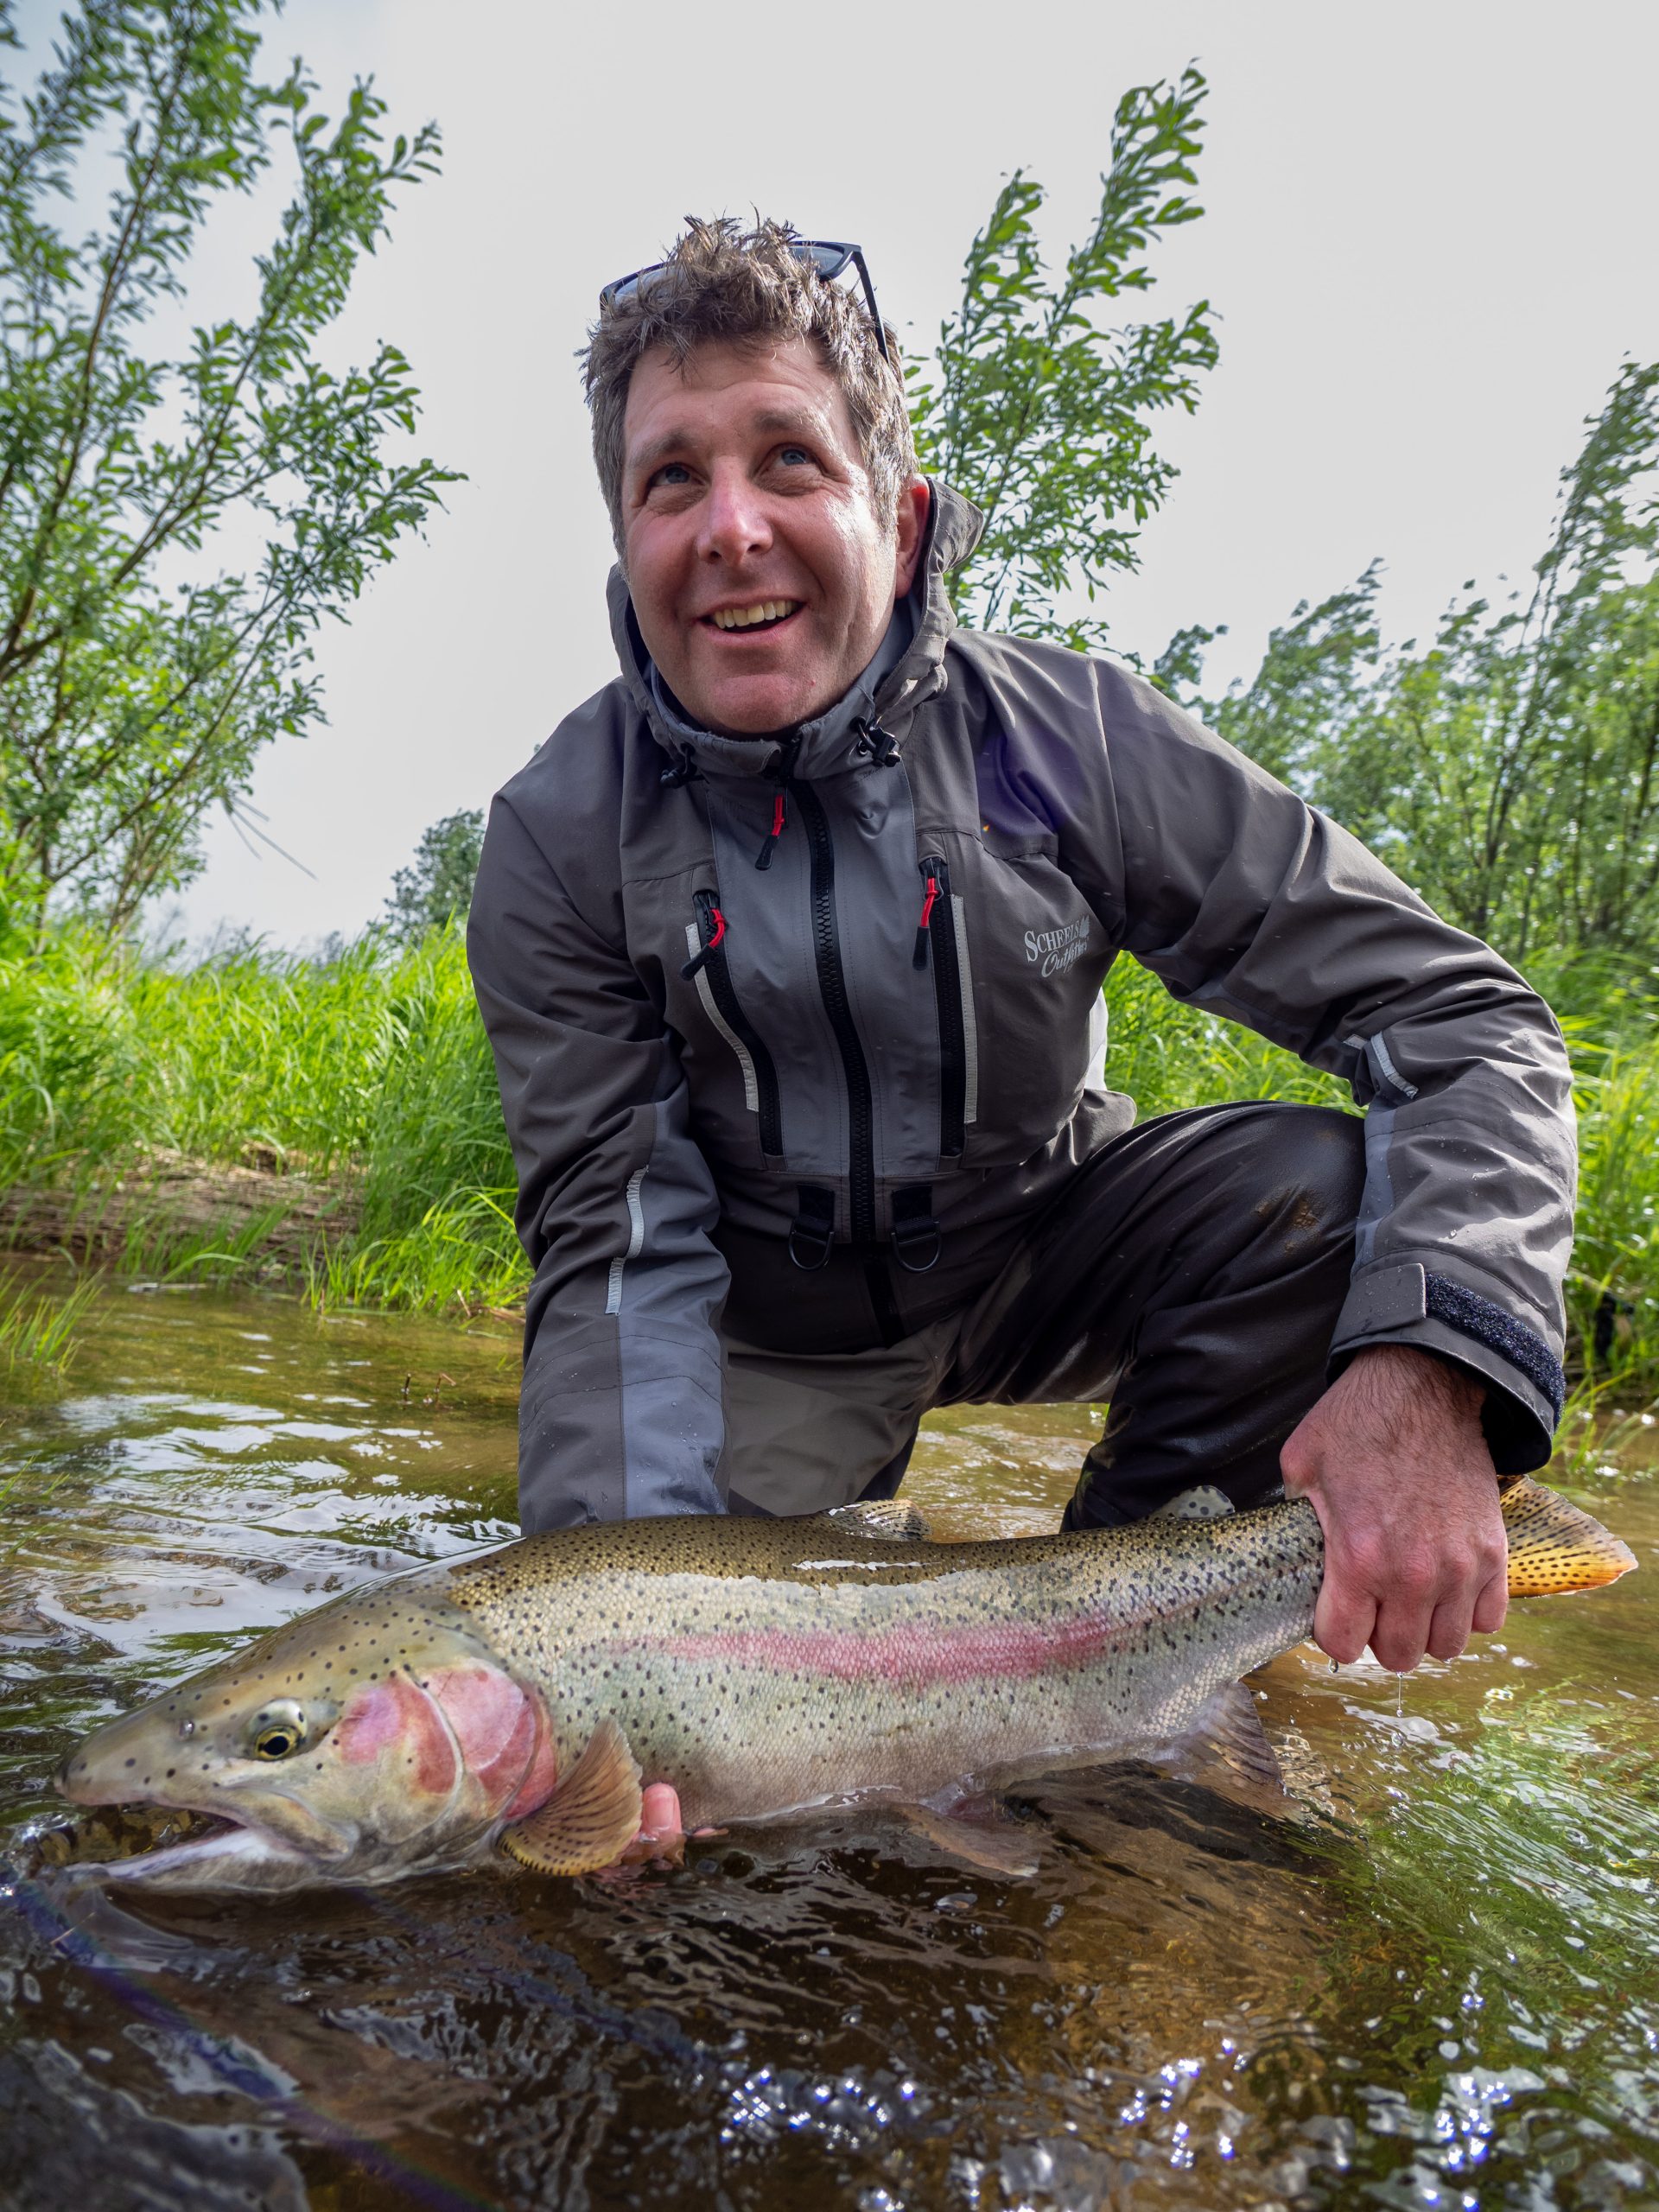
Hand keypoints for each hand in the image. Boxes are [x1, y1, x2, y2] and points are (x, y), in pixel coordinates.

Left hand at [1280, 1343, 1506, 1671]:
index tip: (1334, 1612)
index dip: (1332, 1633)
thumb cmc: (1358, 1423)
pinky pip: (1488, 1619)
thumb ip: (1299, 1523)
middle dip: (1377, 1637)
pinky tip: (1445, 1589)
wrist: (1424, 1387)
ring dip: (1423, 1630)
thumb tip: (1294, 1553)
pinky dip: (1466, 1613)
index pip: (1343, 1645)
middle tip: (1371, 1605)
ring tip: (1408, 1601)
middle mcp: (1413, 1575)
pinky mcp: (1493, 1553)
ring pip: (1446, 1646)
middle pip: (1397, 1655)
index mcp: (1358, 1557)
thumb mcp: (1302, 1468)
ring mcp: (1460, 1567)